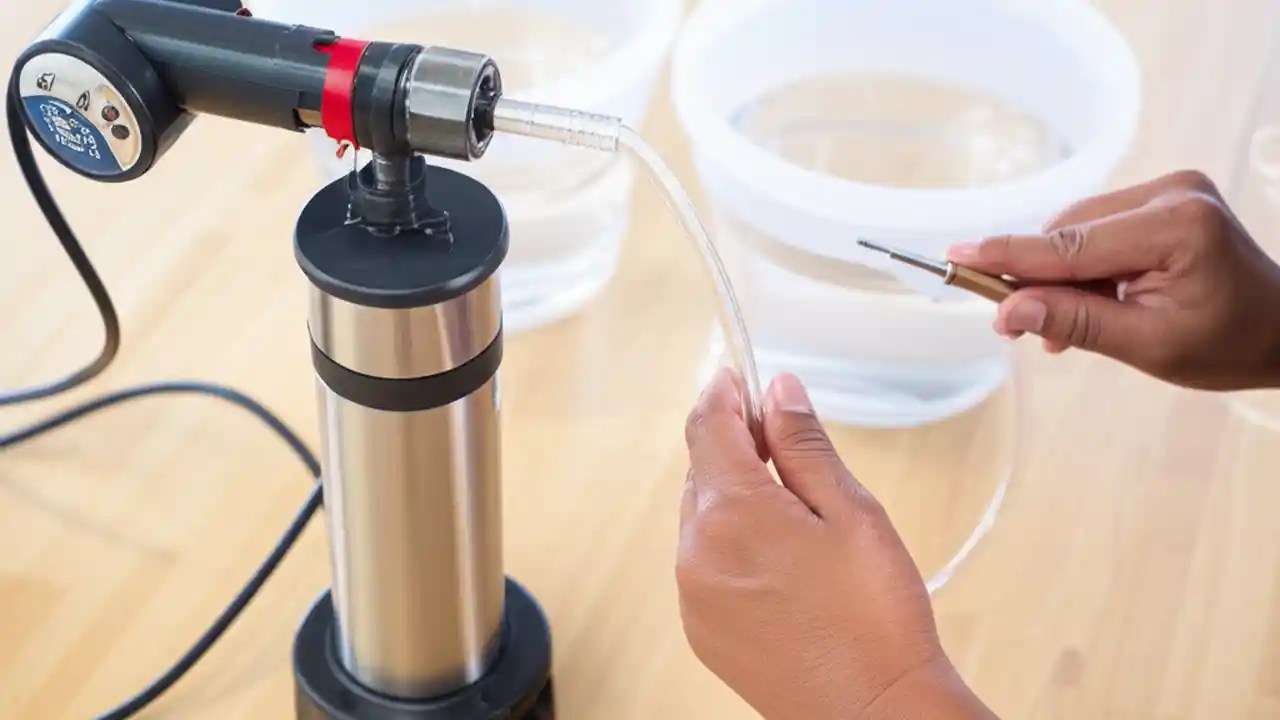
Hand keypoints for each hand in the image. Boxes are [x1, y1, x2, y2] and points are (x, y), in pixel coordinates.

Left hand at [679, 370, 994, 719]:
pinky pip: (703, 562)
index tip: (738, 376)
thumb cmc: (874, 618)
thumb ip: (804, 445)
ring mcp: (692, 594)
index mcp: (732, 513)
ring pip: (701, 517)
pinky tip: (780, 561)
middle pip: (702, 471)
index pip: (707, 425)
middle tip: (786, 443)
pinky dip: (730, 543)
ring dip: (733, 497)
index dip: (724, 393)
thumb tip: (777, 389)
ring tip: (795, 513)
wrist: (873, 715)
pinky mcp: (701, 629)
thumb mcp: (851, 512)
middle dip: (736, 447)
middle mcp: (696, 551)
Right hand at [949, 170, 1279, 390]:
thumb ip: (1075, 322)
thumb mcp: (1148, 345)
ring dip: (1060, 275)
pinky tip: (1088, 300)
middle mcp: (1172, 193)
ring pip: (1076, 230)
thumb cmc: (1229, 344)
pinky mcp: (1164, 196)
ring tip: (1064, 326)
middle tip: (1019, 330)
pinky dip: (1082, 265)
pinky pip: (1096, 227)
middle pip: (1068, 233)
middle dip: (1039, 279)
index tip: (958, 257)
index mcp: (1177, 227)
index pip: (1070, 244)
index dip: (1009, 256)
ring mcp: (1169, 189)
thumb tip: (1009, 313)